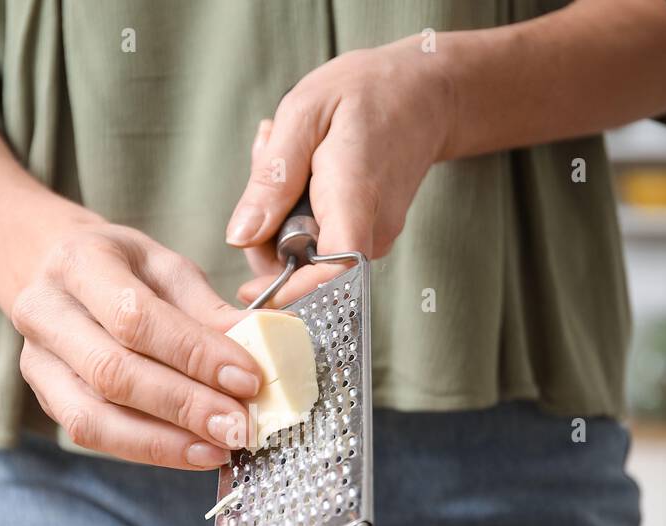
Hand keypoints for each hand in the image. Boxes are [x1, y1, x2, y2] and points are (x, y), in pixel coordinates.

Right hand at [11, 223, 263, 469]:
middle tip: (239, 425)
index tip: (248, 379)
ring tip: (220, 448)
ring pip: (95, 417)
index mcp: (79, 262)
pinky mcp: (45, 398)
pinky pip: (92, 435)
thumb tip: (266, 348)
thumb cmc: (123, 268)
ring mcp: (37, 360)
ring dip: (164, 441)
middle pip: (114, 372)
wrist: (56, 272)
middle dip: (185, 405)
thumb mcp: (167, 268)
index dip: (196, 354)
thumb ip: (209, 311)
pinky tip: (192, 452)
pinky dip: (148, 449)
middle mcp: (46, 312)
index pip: (136, 317)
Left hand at [226, 38, 454, 304]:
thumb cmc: (368, 93)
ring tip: (287, 150)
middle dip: (264, 229)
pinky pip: (317, 242)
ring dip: (278, 213)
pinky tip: (303, 165)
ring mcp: (373, 239)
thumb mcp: (304, 114)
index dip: (288, 291)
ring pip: (304, 253)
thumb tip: (240, 237)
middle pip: (302, 268)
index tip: (249, 291)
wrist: (425, 93)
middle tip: (264, 155)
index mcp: (355, 198)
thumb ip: (272, 178)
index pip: (330, 272)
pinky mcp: (366, 238)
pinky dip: (296, 211)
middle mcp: (371, 231)